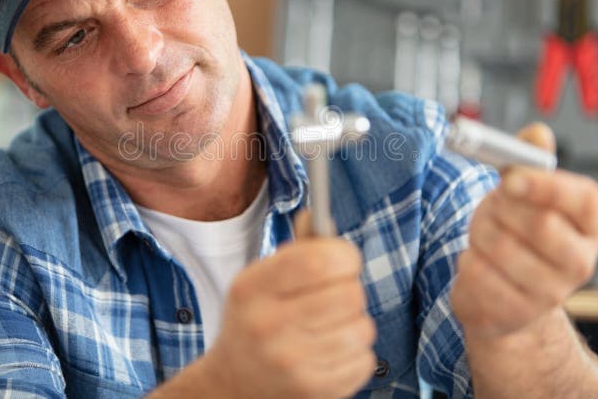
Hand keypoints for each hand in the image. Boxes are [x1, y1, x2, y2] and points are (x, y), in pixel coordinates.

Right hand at [203, 211, 376, 398]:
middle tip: (335, 294)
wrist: (233, 384)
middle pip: (349, 293)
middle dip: (350, 289)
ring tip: (330, 326)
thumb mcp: (261, 280)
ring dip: (355, 323)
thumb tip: (319, 216)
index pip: (317, 261)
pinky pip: (365, 360)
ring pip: (362, 328)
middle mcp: (267, 326)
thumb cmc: (255, 320)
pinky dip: (356, 354)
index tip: (344, 258)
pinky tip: (330, 351)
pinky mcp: (313, 391)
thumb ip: (296, 249)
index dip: (343, 254)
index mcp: (251, 289)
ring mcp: (291, 363)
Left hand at [450, 123, 597, 339]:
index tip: (509, 178)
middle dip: (500, 207)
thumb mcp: (520, 193)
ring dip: (477, 231)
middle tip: (491, 205)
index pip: (582, 197)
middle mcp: (580, 261)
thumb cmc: (514, 233)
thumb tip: (536, 132)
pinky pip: (477, 272)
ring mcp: (551, 293)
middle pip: (539, 223)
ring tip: (482, 235)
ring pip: (499, 246)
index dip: (544, 184)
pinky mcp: (515, 313)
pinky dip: (466, 260)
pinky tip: (477, 263)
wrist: (504, 298)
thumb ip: (526, 160)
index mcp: (589, 223)